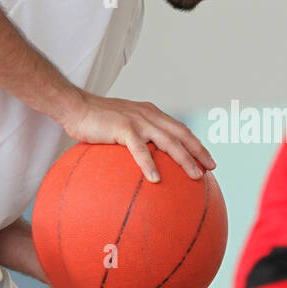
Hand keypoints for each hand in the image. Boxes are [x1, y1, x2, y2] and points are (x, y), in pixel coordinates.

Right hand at [58, 87, 214, 182]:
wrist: (74, 107)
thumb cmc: (95, 121)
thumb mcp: (121, 127)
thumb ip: (134, 139)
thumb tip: (144, 162)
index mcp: (151, 114)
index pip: (179, 129)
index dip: (195, 143)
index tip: (208, 158)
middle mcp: (149, 115)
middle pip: (181, 134)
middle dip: (199, 151)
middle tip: (212, 168)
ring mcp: (137, 120)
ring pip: (168, 141)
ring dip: (184, 159)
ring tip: (195, 176)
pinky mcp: (123, 128)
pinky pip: (140, 149)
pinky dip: (149, 164)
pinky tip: (156, 179)